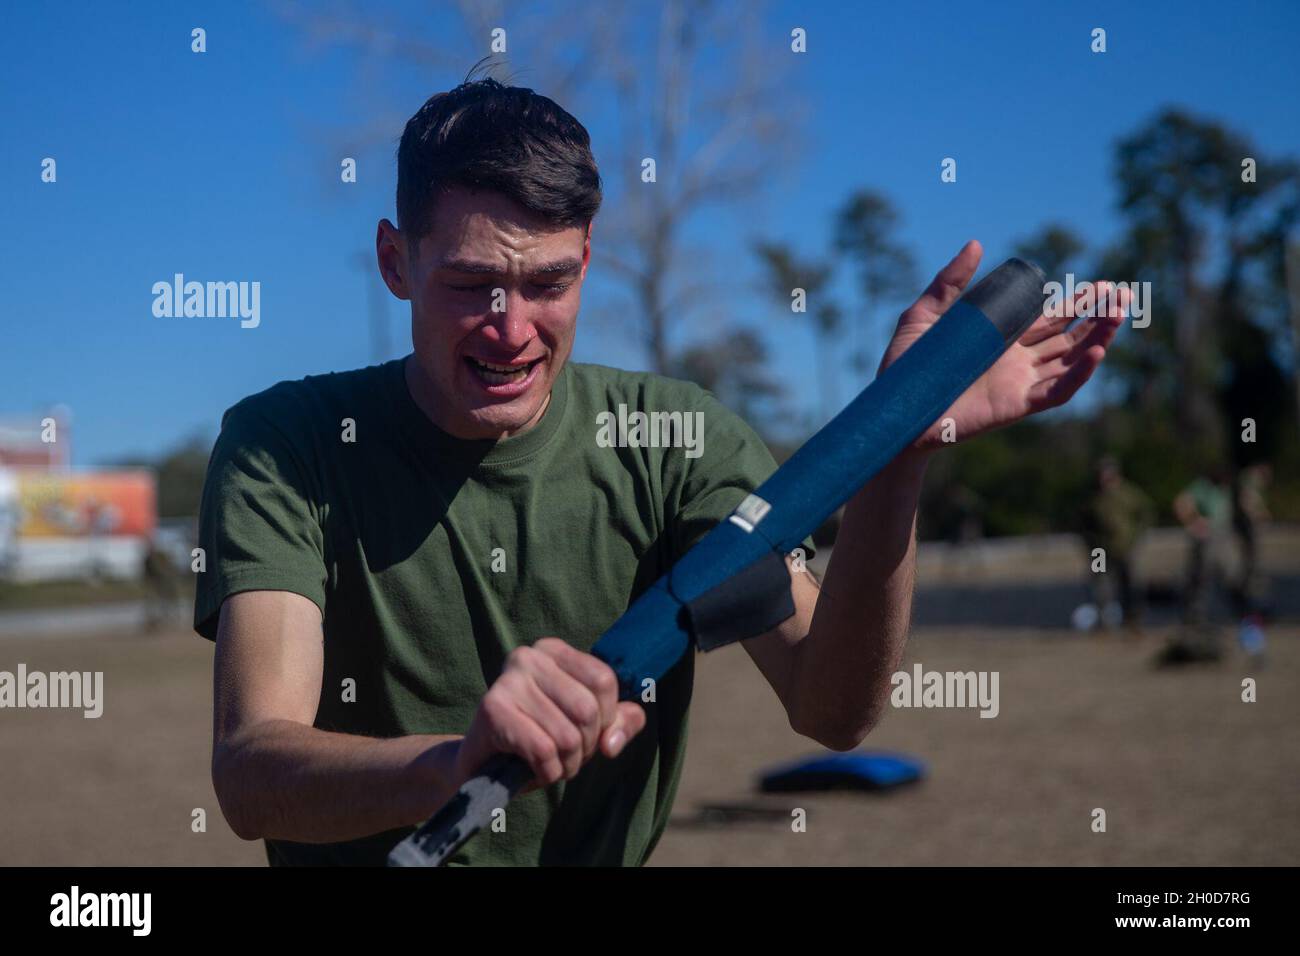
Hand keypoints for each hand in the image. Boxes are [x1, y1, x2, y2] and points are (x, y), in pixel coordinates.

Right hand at [453, 637, 646, 791]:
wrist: (482, 766)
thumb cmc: (542, 739)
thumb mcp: (590, 728)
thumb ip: (622, 723)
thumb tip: (611, 743)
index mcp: (554, 650)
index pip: (604, 680)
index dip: (606, 718)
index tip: (587, 733)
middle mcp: (529, 656)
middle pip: (587, 709)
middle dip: (586, 747)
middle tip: (567, 756)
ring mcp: (508, 680)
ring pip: (567, 736)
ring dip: (567, 765)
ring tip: (551, 765)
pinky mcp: (492, 709)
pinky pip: (543, 750)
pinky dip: (548, 772)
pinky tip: (536, 771)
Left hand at [881, 240, 1128, 450]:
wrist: (895, 414)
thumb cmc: (903, 369)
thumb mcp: (922, 317)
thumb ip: (947, 283)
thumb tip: (976, 244)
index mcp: (1000, 339)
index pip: (1048, 318)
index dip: (1076, 302)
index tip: (1099, 285)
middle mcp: (1016, 360)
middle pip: (1068, 335)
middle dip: (1097, 316)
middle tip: (1121, 294)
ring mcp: (1019, 383)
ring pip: (1071, 360)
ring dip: (1098, 338)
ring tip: (1119, 314)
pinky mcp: (1016, 404)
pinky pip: (1057, 390)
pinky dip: (1080, 374)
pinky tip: (1097, 352)